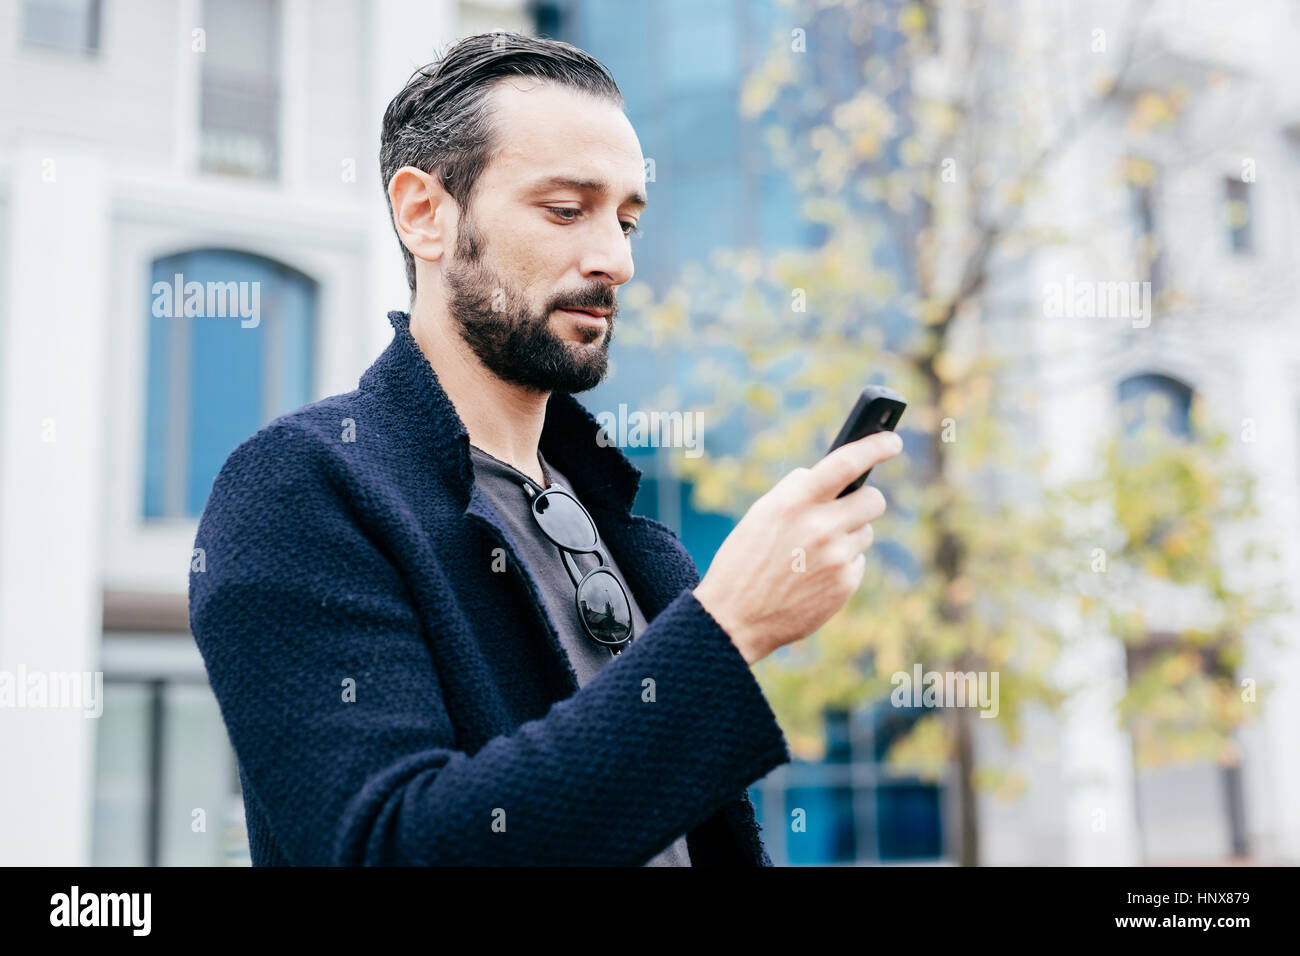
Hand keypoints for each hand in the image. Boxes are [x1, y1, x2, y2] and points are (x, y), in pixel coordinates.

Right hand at [693, 431, 901, 664]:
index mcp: (794, 501)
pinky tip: (814, 576)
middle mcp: (820, 527)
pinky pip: (858, 562)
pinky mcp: (845, 584)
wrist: (735, 619)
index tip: (893, 439)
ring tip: (814, 553)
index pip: (846, 463)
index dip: (874, 447)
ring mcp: (836, 558)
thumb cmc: (745, 560)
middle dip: (864, 501)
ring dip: (848, 536)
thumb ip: (799, 491)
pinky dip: (842, 565)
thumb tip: (839, 478)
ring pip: (865, 532)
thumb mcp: (763, 514)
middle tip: (848, 509)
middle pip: (873, 500)